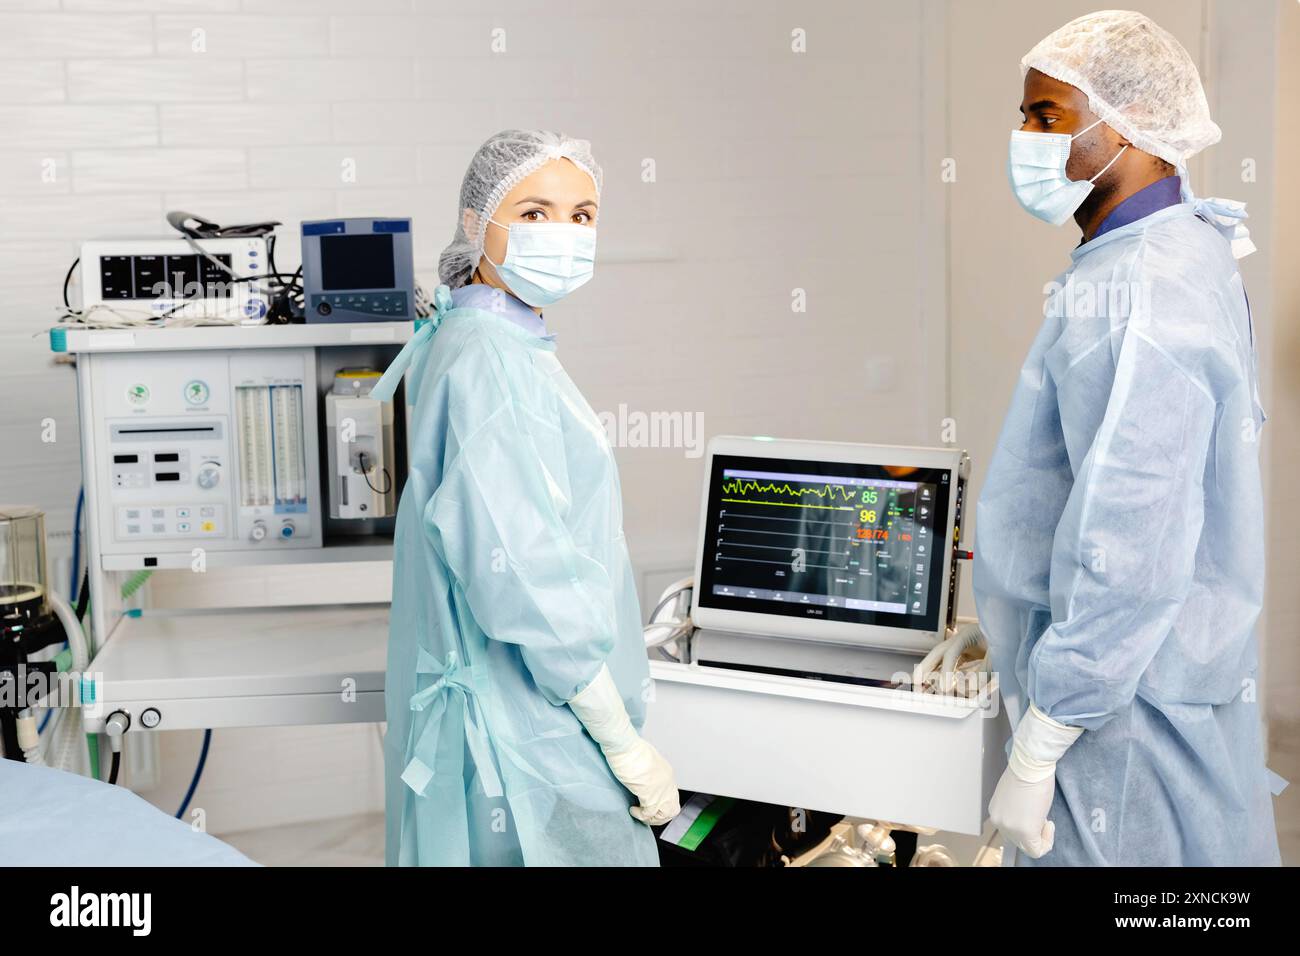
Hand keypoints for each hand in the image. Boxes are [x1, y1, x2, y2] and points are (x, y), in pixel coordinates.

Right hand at [604, 738, 679, 824]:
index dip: (661, 806)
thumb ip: (648, 772)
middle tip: (646, 816)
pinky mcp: (649, 794)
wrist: (624, 745)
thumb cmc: (629, 748)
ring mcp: (660, 789)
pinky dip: (640, 815)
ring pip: (664, 815)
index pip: (671, 797)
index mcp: (666, 773)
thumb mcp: (644, 761)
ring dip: (651, 819)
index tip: (650, 807)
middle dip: (659, 817)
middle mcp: (667, 782)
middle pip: (672, 809)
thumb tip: (643, 782)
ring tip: (639, 814)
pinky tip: (632, 810)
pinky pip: (649, 813)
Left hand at [988, 700, 1082, 858]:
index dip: (1027, 825)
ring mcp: (1010, 828)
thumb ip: (1016, 809)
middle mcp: (998, 822)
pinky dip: (1046, 842)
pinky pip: (1037, 850)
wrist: (1031, 765)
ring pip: (1028, 846)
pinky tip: (1049, 824)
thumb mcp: (1015, 796)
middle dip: (1033, 831)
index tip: (1036, 814)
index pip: (1010, 830)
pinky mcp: (1025, 832)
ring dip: (1040, 836)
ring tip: (1045, 818)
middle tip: (1042, 816)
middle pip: (1018, 840)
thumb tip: (1025, 816)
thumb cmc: (1027, 773)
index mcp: (995, 812)